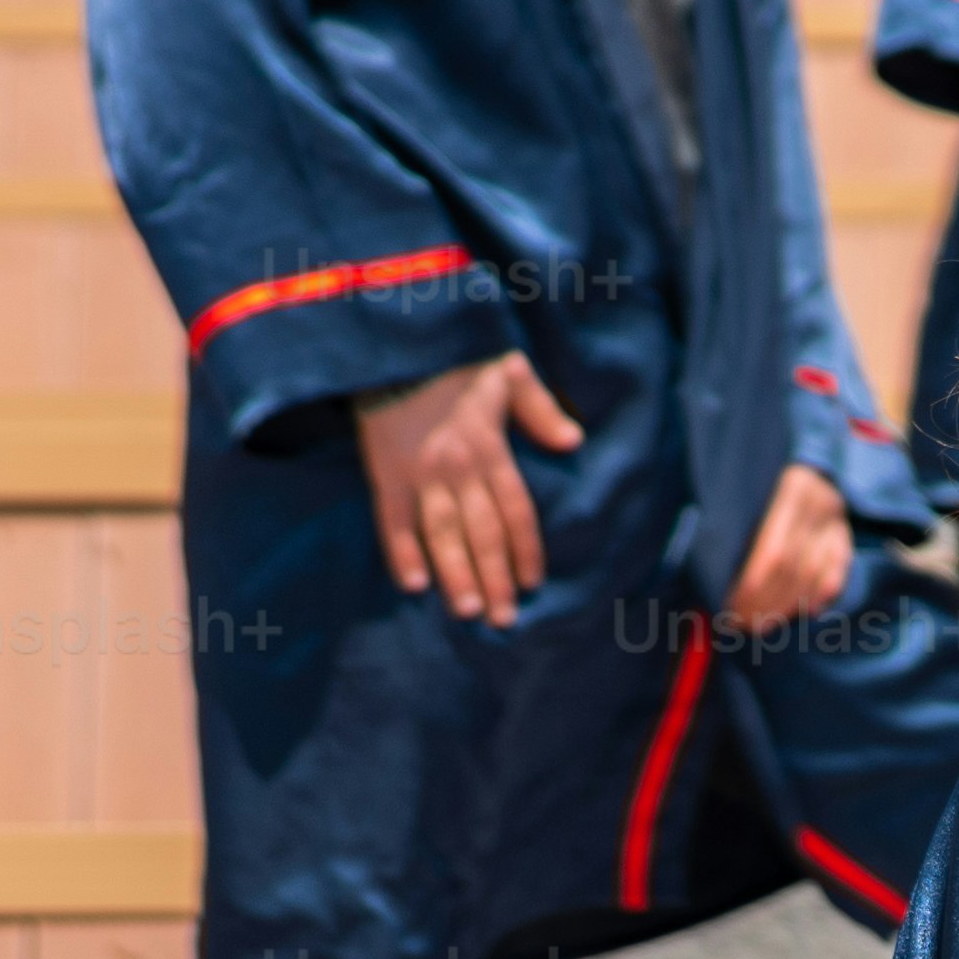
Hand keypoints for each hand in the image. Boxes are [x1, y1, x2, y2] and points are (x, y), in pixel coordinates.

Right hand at [351, 346, 582, 624]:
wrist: (396, 338)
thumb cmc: (454, 355)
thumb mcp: (507, 370)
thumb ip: (540, 409)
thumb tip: (574, 442)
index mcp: (490, 446)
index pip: (516, 510)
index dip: (525, 550)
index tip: (531, 584)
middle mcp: (458, 467)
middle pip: (483, 532)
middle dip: (494, 577)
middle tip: (503, 620)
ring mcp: (420, 473)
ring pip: (442, 534)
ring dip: (456, 574)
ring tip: (467, 611)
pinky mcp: (384, 472)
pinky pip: (392, 520)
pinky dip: (401, 552)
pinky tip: (413, 584)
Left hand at [723, 461, 856, 631]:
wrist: (800, 464)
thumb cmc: (754, 488)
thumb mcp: (741, 496)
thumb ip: (729, 530)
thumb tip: (713, 579)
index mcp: (788, 488)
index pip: (772, 553)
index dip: (752, 589)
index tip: (730, 611)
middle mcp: (818, 501)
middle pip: (793, 568)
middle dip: (766, 603)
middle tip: (744, 624)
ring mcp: (836, 519)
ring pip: (814, 575)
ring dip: (788, 606)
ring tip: (764, 623)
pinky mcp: (845, 533)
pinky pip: (837, 574)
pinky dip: (819, 597)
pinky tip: (802, 611)